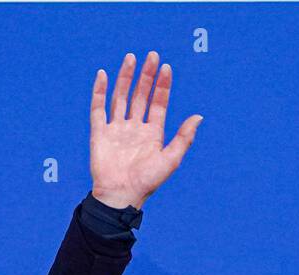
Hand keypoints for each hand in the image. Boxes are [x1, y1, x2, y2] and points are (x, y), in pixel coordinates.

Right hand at [90, 51, 202, 209]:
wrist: (120, 195)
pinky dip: (99, 91)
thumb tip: (199, 116)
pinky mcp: (99, 132)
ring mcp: (116, 128)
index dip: (162, 86)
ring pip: (121, 96)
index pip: (158, 103)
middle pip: (141, 95)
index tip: (166, 68)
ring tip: (131, 58)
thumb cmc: (147, 182)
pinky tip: (103, 74)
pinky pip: (98, 108)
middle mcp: (135, 128)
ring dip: (126, 77)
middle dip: (146, 76)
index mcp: (152, 134)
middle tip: (152, 55)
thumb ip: (184, 138)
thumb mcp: (171, 160)